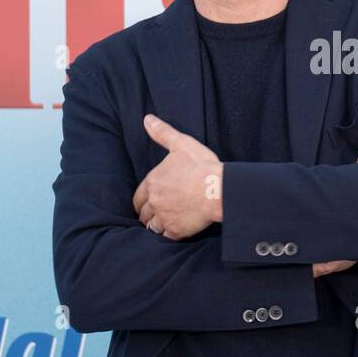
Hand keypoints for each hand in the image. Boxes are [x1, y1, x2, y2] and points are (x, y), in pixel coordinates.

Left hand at [133, 114, 223, 239]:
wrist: (218, 189)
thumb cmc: (202, 166)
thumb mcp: (182, 144)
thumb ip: (163, 133)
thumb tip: (147, 119)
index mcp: (153, 181)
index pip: (139, 196)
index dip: (144, 199)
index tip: (149, 201)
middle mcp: (155, 200)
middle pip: (143, 213)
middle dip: (147, 213)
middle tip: (154, 214)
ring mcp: (164, 216)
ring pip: (151, 226)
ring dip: (154, 225)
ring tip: (162, 224)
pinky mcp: (175, 230)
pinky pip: (164, 237)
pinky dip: (166, 235)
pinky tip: (172, 232)